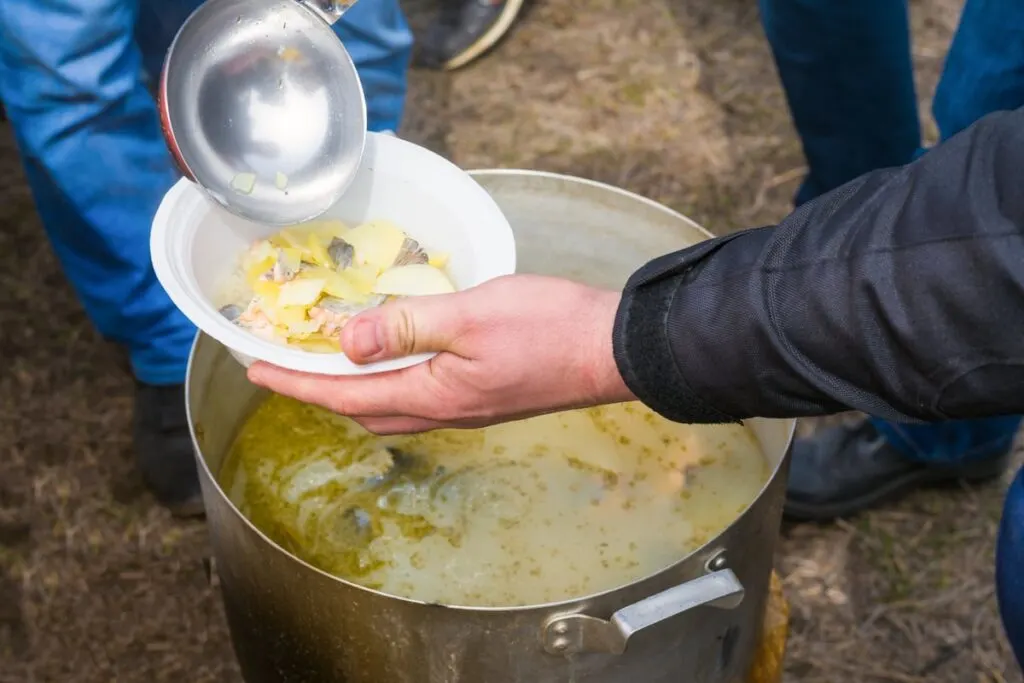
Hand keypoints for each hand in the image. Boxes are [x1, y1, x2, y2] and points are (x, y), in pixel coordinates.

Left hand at [247, 275, 635, 433]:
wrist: (614, 350)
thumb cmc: (549, 326)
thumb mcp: (470, 316)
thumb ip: (406, 326)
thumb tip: (346, 342)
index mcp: (434, 394)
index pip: (346, 393)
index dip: (296, 381)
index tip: (254, 368)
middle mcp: (446, 411)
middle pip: (364, 409)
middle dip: (318, 390)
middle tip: (286, 364)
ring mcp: (469, 408)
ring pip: (392, 408)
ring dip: (353, 389)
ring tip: (330, 362)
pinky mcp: (487, 397)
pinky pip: (420, 398)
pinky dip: (389, 382)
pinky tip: (394, 358)